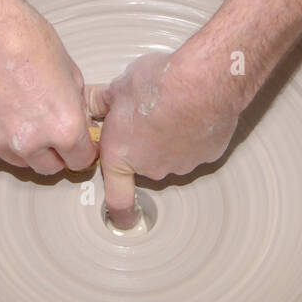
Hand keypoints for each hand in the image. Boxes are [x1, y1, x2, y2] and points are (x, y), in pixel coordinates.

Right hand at [0, 0, 96, 176]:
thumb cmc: (29, 42)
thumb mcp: (71, 73)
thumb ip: (75, 106)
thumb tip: (78, 119)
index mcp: (65, 127)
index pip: (81, 161)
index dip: (84, 151)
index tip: (81, 146)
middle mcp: (34, 142)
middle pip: (52, 168)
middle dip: (58, 154)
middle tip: (57, 136)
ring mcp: (4, 142)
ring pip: (24, 163)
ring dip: (32, 151)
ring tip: (31, 123)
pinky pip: (1, 150)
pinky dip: (8, 140)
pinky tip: (10, 115)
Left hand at [85, 45, 240, 227]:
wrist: (201, 82)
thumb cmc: (158, 85)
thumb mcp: (118, 87)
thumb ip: (102, 101)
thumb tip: (93, 104)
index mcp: (121, 155)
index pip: (117, 197)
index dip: (119, 212)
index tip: (121, 219)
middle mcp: (151, 167)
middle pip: (144, 163)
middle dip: (144, 143)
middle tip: (146, 115)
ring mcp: (181, 164)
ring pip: (172, 154)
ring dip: (170, 137)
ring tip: (172, 106)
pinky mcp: (208, 155)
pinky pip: (197, 147)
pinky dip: (195, 133)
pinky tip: (193, 110)